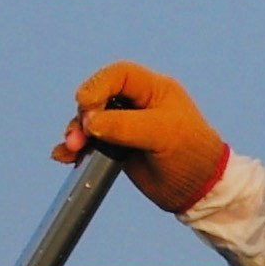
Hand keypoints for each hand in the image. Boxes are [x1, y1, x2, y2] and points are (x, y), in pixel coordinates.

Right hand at [59, 60, 229, 211]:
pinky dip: (77, 149)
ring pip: (91, 120)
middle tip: (77, 136)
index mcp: (154, 89)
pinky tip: (65, 158)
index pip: (119, 75)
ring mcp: (126, 126)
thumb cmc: (190, 154)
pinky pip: (91, 143)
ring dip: (76, 133)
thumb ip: (124, 126)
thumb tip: (89, 123)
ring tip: (72, 150)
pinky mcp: (118, 149)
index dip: (98, 85)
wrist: (199, 191)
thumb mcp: (161, 134)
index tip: (85, 104)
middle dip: (83, 114)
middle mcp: (138, 104)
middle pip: (99, 97)